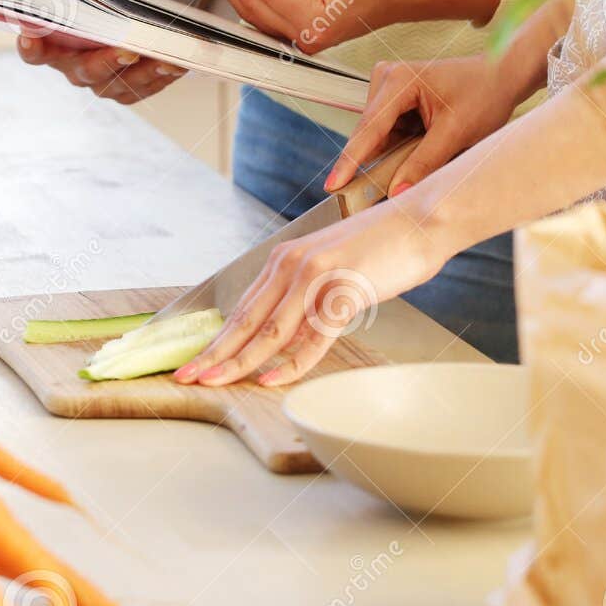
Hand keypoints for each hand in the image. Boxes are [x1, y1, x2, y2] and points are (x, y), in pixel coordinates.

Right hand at [16, 33, 184, 103]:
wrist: (125, 24)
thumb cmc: (102, 9)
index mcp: (55, 48)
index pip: (35, 52)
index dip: (32, 47)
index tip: (30, 36)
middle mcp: (75, 71)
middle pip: (86, 71)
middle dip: (108, 61)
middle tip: (128, 52)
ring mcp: (102, 85)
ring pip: (121, 85)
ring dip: (146, 72)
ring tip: (169, 60)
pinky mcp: (127, 92)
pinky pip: (143, 90)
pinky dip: (162, 77)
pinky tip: (179, 66)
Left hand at [173, 200, 453, 387]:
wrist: (420, 223)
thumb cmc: (379, 250)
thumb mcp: (328, 269)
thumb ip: (303, 297)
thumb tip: (283, 332)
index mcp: (283, 261)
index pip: (241, 309)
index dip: (216, 339)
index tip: (193, 362)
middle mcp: (291, 266)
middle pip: (245, 321)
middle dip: (213, 354)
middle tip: (185, 377)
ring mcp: (316, 278)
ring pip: (269, 330)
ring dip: (239, 361)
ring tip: (215, 382)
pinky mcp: (343, 291)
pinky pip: (312, 335)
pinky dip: (291, 361)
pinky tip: (271, 378)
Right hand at [322, 56, 523, 195]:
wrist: (501, 75)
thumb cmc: (483, 94)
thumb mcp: (457, 132)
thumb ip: (425, 162)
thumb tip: (397, 192)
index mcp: (399, 79)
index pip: (369, 128)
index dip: (351, 160)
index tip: (333, 185)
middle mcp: (386, 79)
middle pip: (370, 134)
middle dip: (376, 162)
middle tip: (376, 193)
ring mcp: (388, 89)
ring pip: (377, 137)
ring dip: (392, 155)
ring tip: (426, 155)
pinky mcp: (394, 101)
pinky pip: (388, 135)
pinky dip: (399, 149)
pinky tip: (421, 148)